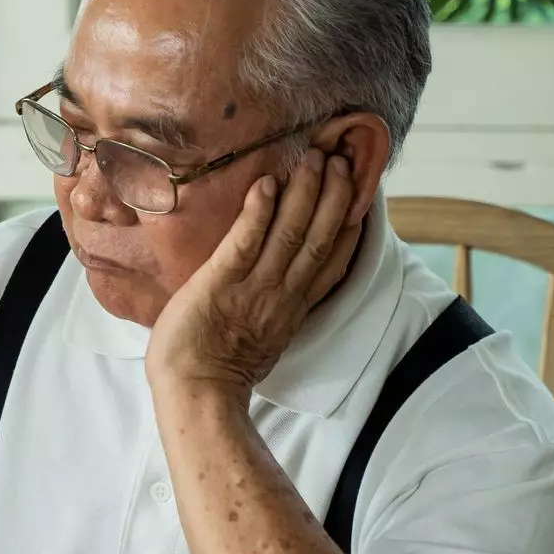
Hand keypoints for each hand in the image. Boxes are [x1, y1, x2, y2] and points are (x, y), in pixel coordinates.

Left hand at [146, 147, 360, 401]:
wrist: (195, 395)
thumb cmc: (218, 372)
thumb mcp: (263, 340)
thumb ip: (274, 311)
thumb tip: (277, 292)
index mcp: (292, 308)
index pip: (330, 260)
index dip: (346, 224)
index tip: (358, 192)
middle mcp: (280, 295)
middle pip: (317, 238)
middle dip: (331, 196)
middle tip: (339, 158)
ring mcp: (252, 289)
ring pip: (289, 234)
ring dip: (303, 193)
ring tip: (312, 158)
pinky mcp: (219, 285)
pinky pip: (244, 244)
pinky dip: (258, 214)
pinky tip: (266, 184)